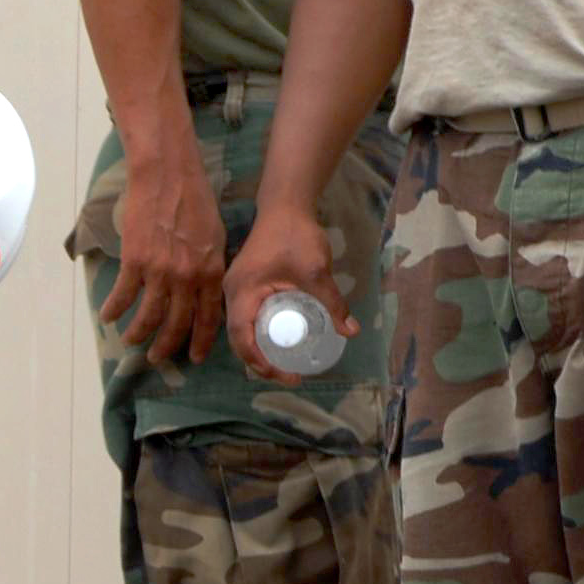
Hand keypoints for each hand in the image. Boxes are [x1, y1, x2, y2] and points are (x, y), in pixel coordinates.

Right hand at [98, 145, 230, 366]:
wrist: (167, 176)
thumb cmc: (194, 198)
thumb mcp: (214, 235)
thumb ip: (209, 265)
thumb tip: (202, 288)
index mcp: (210, 270)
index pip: (208, 316)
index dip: (201, 340)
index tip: (195, 357)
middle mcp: (187, 277)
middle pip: (176, 323)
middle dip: (166, 346)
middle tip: (157, 358)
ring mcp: (160, 271)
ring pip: (148, 317)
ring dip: (137, 333)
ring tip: (130, 341)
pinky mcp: (135, 262)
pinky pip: (123, 296)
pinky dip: (114, 309)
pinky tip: (108, 316)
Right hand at [221, 203, 348, 382]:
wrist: (285, 207)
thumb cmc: (296, 236)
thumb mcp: (317, 271)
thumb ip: (332, 302)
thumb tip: (351, 332)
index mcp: (242, 293)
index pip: (242, 338)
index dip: (260, 362)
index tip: (284, 375)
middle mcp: (231, 295)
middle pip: (239, 340)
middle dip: (261, 363)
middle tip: (289, 376)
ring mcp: (236, 291)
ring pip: (242, 331)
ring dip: (260, 351)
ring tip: (284, 364)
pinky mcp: (245, 287)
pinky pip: (248, 319)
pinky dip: (260, 335)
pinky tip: (279, 341)